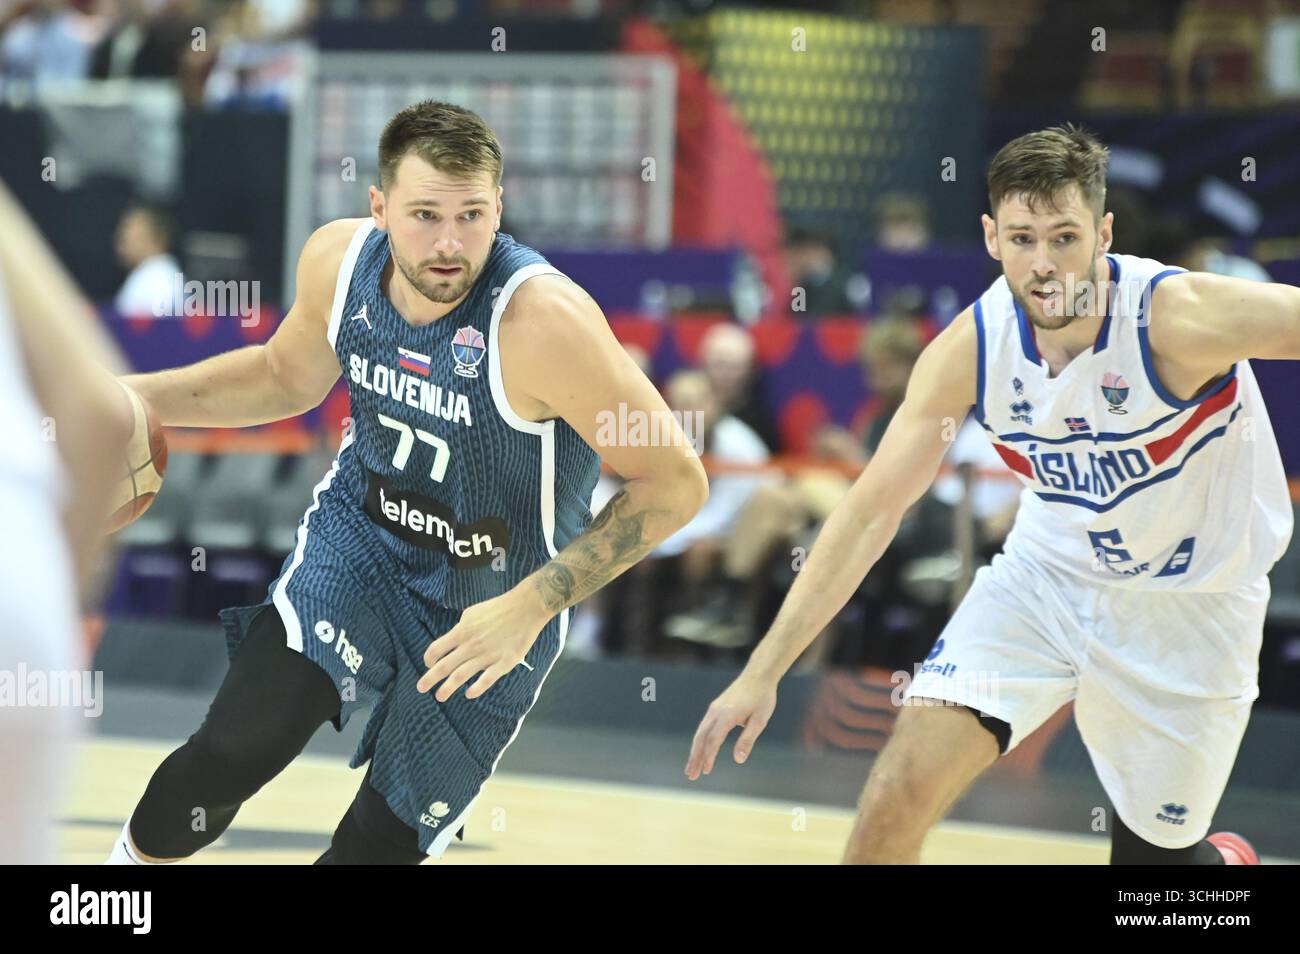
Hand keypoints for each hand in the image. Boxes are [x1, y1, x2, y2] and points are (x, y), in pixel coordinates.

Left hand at [417, 588, 551, 701]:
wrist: (527, 607)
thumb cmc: (498, 608)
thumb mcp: (472, 613)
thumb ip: (460, 629)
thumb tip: (450, 640)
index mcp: (462, 631)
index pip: (437, 649)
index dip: (429, 658)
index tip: (429, 664)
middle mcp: (471, 645)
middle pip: (444, 666)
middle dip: (430, 679)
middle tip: (421, 688)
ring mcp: (487, 655)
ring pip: (461, 675)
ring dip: (448, 688)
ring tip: (440, 696)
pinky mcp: (504, 662)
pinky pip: (487, 679)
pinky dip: (477, 688)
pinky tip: (469, 694)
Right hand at [685, 672, 777, 779]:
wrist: (758, 675)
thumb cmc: (762, 698)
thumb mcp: (760, 721)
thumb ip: (747, 740)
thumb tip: (738, 760)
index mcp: (726, 715)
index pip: (713, 740)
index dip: (709, 757)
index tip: (706, 772)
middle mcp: (716, 712)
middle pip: (701, 738)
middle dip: (695, 757)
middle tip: (691, 775)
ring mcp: (714, 709)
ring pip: (700, 733)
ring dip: (695, 751)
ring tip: (691, 767)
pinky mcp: (716, 708)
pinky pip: (704, 727)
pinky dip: (700, 741)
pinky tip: (700, 750)